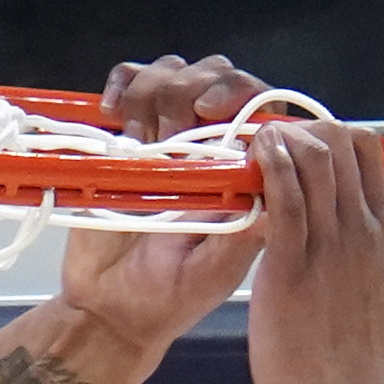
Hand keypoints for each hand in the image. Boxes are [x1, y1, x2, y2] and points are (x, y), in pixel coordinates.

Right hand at [56, 53, 274, 349]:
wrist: (105, 311)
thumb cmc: (166, 298)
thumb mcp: (218, 270)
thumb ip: (250, 225)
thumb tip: (278, 170)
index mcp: (240, 173)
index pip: (258, 105)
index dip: (240, 93)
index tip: (213, 109)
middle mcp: (206, 148)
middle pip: (215, 76)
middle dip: (191, 91)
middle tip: (169, 133)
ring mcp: (162, 139)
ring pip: (173, 72)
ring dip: (154, 93)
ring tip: (140, 140)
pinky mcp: (120, 138)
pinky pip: (127, 82)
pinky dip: (122, 85)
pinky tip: (116, 112)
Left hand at [245, 121, 383, 383]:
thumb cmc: (353, 367)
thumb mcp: (382, 294)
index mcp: (376, 239)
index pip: (369, 156)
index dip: (334, 132)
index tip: (299, 135)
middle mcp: (358, 235)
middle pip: (343, 147)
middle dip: (302, 126)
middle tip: (263, 126)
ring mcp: (329, 250)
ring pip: (315, 165)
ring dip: (282, 139)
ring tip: (251, 131)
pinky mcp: (292, 271)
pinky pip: (284, 203)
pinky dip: (268, 171)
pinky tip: (251, 157)